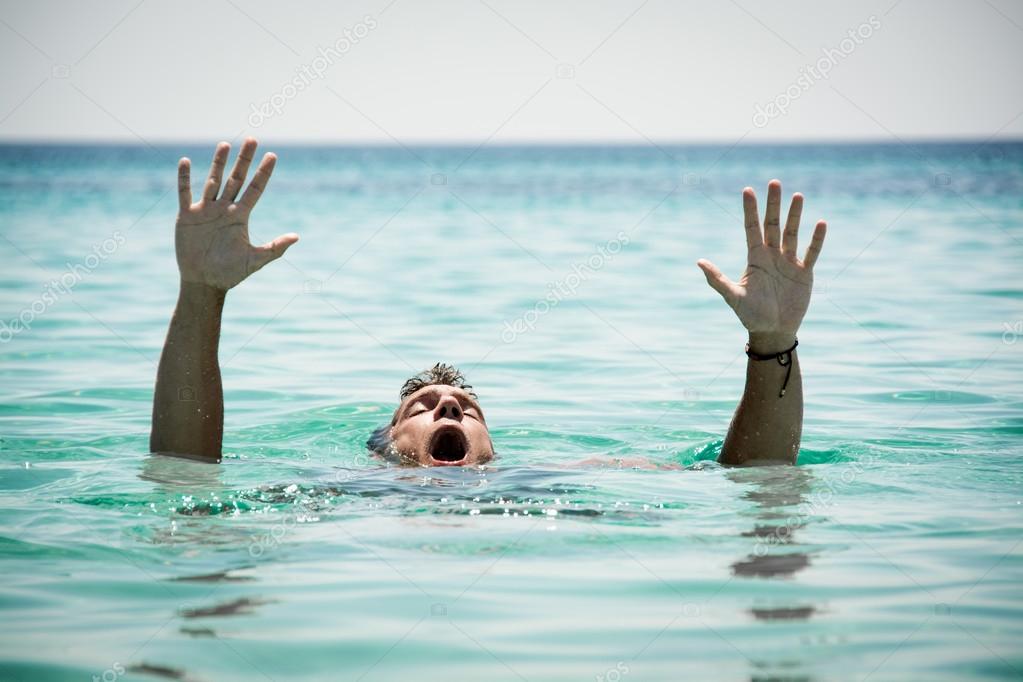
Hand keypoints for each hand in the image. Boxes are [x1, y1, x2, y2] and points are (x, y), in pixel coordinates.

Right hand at [176, 138, 297, 290]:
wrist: (204, 282)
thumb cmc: (230, 273)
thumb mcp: (255, 260)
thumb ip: (274, 248)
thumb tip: (296, 237)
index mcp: (241, 216)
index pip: (255, 189)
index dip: (264, 173)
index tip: (273, 156)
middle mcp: (224, 208)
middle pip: (236, 178)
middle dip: (244, 160)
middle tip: (253, 139)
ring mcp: (205, 210)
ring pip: (213, 180)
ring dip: (218, 163)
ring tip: (226, 144)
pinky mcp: (187, 216)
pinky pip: (185, 193)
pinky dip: (185, 178)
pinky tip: (186, 161)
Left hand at [697, 180, 825, 349]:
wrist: (772, 331)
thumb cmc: (750, 315)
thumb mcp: (733, 296)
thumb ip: (717, 279)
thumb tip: (699, 261)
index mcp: (754, 258)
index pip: (751, 228)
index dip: (750, 209)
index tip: (747, 189)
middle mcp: (772, 255)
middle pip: (772, 225)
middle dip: (773, 205)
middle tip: (775, 182)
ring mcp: (789, 263)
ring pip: (792, 234)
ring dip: (795, 215)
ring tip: (798, 196)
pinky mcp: (804, 273)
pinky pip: (811, 253)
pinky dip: (816, 239)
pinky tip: (820, 223)